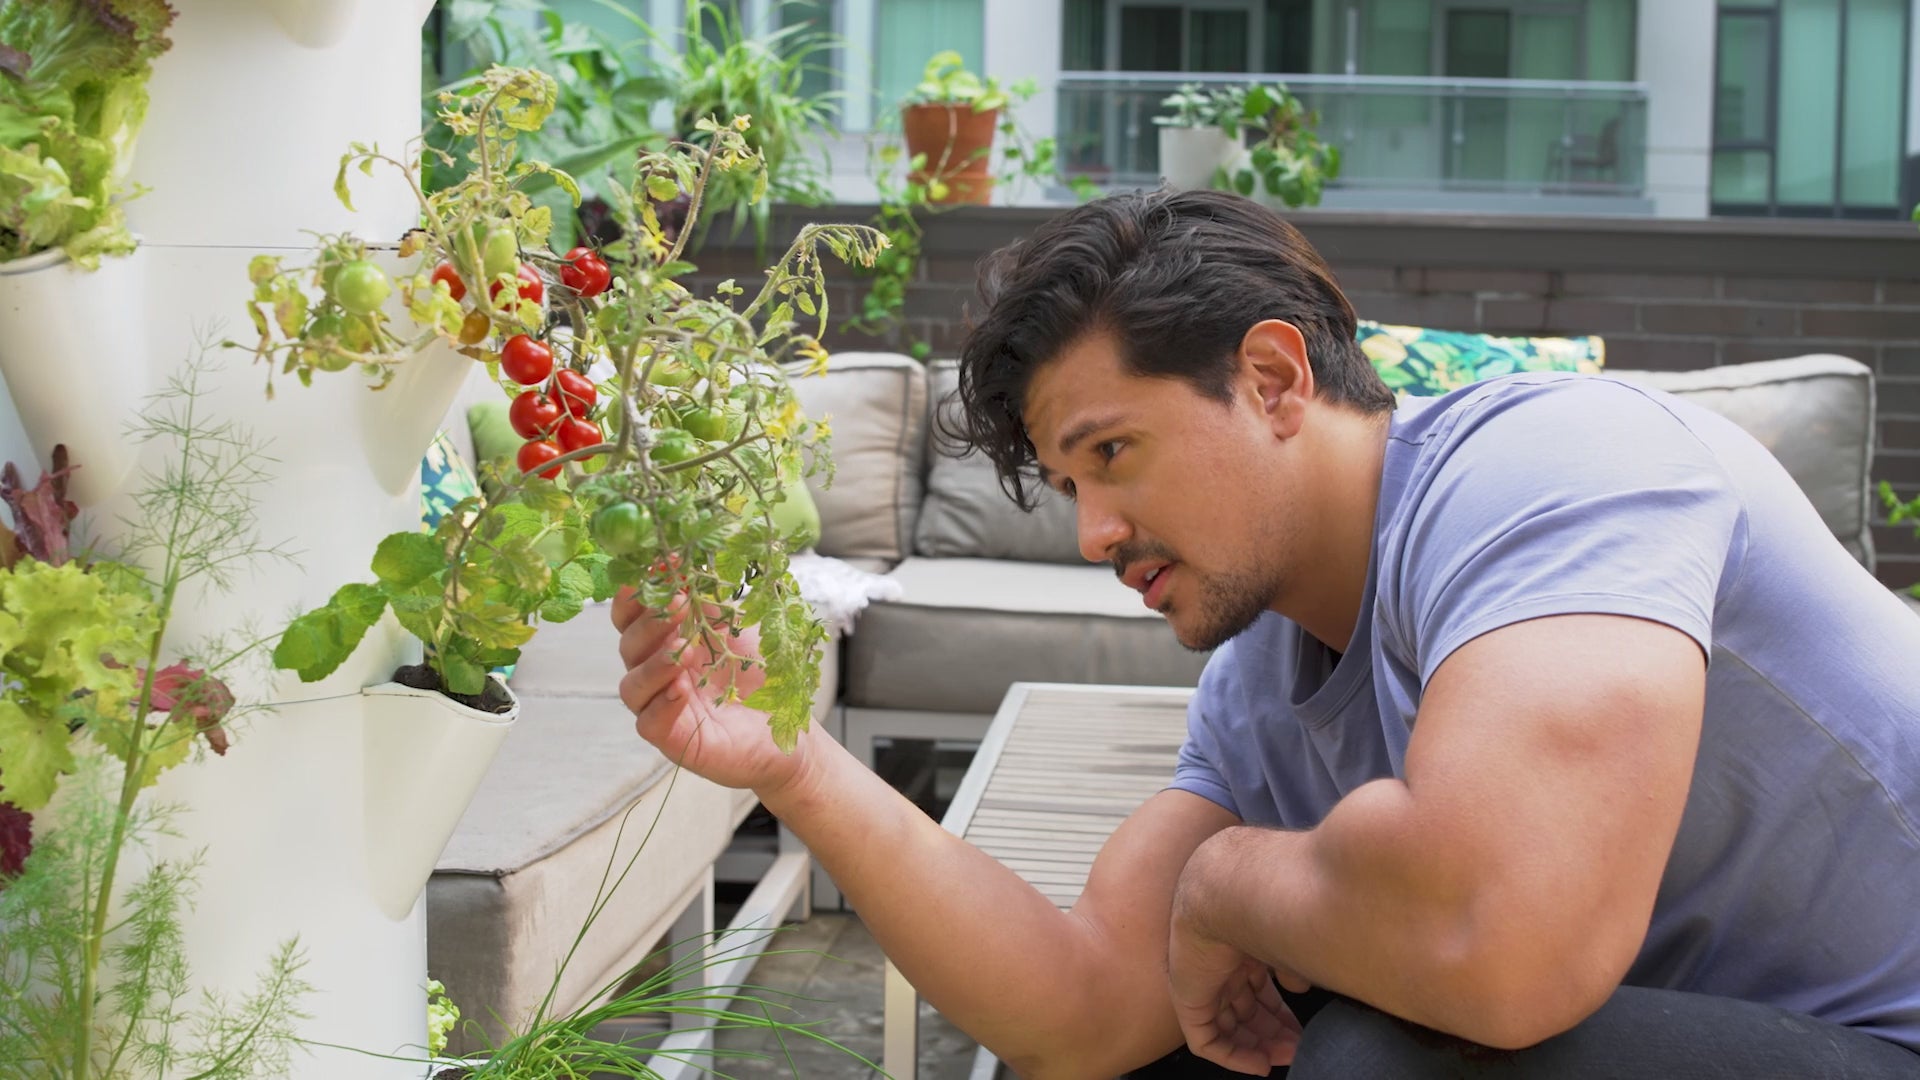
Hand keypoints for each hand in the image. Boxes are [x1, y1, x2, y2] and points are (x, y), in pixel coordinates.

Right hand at [611, 585, 804, 793]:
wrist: (786, 721)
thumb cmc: (758, 669)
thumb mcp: (734, 622)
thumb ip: (704, 595)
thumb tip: (675, 555)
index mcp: (665, 639)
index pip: (629, 617)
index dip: (633, 597)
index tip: (652, 574)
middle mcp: (656, 672)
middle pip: (628, 646)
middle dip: (648, 623)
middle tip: (677, 606)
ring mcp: (660, 705)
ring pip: (632, 685)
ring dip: (653, 664)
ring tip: (683, 649)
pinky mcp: (672, 738)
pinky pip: (649, 722)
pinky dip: (661, 703)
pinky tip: (681, 690)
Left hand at [1167, 918, 1305, 1074]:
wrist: (1223, 896)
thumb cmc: (1260, 910)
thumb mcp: (1285, 942)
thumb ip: (1292, 966)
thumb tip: (1298, 989)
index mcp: (1240, 950)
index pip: (1259, 989)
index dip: (1280, 1013)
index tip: (1301, 1031)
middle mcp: (1219, 967)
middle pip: (1244, 1010)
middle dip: (1271, 1033)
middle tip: (1296, 1049)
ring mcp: (1201, 984)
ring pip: (1226, 1027)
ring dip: (1256, 1046)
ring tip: (1282, 1058)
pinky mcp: (1187, 1001)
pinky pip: (1205, 1040)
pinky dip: (1233, 1057)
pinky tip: (1259, 1064)